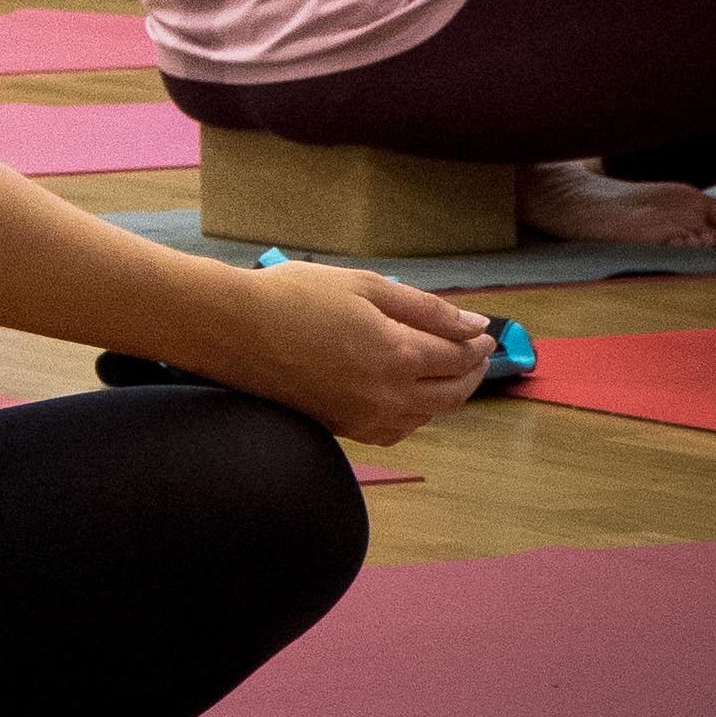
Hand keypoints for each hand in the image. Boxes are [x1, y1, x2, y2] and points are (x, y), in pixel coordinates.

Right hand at [231, 262, 494, 443]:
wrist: (233, 328)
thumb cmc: (293, 297)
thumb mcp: (363, 286)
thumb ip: (425, 307)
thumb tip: (474, 324)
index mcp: (397, 354)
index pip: (458, 357)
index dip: (476, 343)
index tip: (482, 332)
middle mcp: (388, 394)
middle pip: (452, 393)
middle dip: (471, 372)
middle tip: (475, 352)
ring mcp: (365, 416)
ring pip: (428, 416)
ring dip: (446, 395)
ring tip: (446, 372)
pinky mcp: (343, 427)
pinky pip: (397, 431)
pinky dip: (415, 415)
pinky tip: (409, 399)